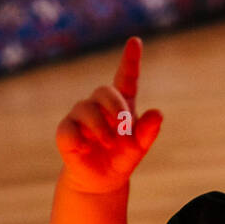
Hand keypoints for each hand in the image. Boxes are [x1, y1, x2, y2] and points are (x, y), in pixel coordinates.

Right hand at [55, 36, 161, 193]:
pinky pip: (69, 129)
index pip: (126, 77)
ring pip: (86, 109)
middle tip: (125, 128)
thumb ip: (148, 132)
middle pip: (104, 90)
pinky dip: (79, 138)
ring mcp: (80, 115)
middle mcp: (98, 104)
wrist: (101, 181)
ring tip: (110, 143)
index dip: (130, 59)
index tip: (135, 42)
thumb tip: (158, 114)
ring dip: (101, 127)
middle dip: (116, 108)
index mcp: (121, 103)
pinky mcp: (66, 131)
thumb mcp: (139, 147)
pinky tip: (85, 148)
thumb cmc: (121, 157)